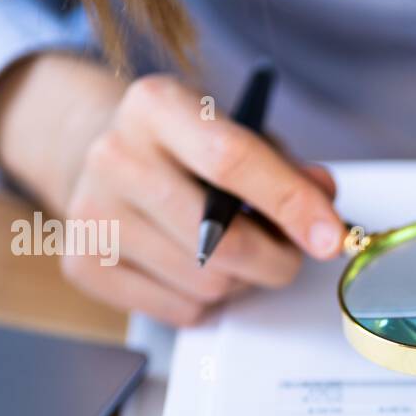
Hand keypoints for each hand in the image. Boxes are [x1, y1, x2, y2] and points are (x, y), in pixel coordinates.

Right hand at [0, 53, 342, 324]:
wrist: (98, 153)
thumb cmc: (183, 147)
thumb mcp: (236, 131)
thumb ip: (287, 167)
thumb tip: (324, 204)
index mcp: (155, 106)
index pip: (233, 160)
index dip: (292, 205)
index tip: (331, 237)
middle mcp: (113, 155)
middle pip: (222, 240)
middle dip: (277, 259)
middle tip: (290, 253)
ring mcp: (92, 214)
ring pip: (208, 283)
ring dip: (242, 280)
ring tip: (234, 252)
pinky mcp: (83, 264)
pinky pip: (181, 309)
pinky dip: (206, 300)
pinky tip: (195, 266)